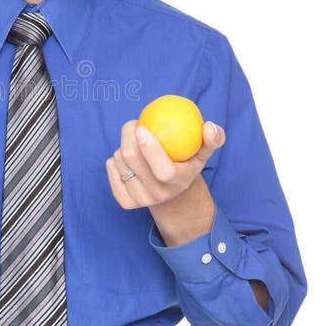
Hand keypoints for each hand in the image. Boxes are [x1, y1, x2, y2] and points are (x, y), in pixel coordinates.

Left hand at [105, 119, 224, 210]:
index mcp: (178, 182)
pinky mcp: (125, 202)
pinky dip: (114, 159)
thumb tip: (208, 126)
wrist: (172, 191)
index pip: (163, 170)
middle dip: (127, 135)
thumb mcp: (203, 151)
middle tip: (133, 124)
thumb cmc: (187, 163)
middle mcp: (159, 194)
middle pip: (133, 160)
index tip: (142, 127)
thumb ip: (213, 138)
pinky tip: (124, 156)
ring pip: (120, 162)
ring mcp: (141, 200)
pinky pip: (111, 171)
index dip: (150, 149)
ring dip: (123, 146)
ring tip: (134, 143)